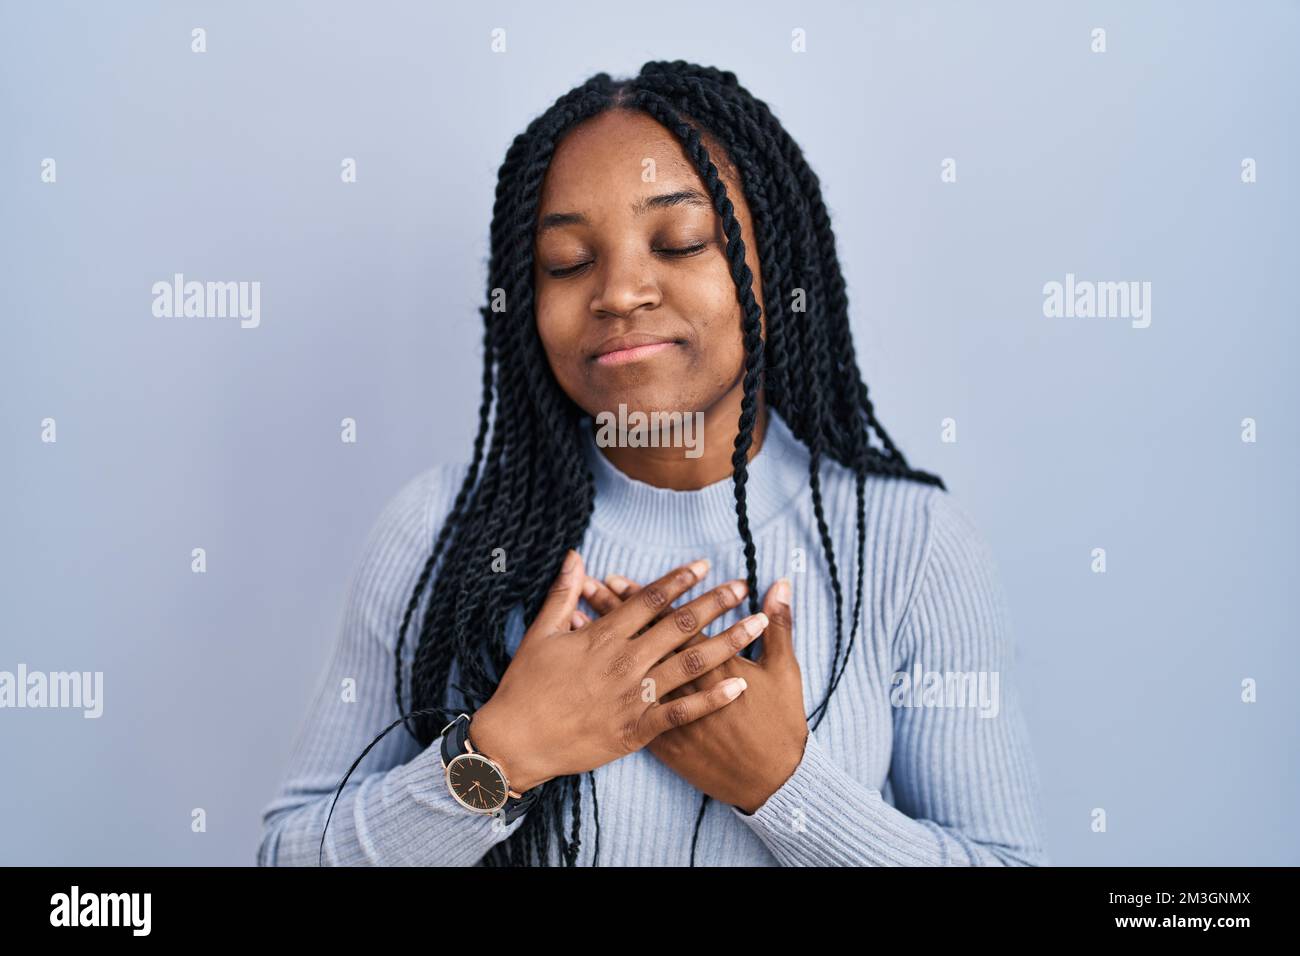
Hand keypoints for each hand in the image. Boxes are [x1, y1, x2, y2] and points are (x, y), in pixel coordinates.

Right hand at [466, 551, 768, 793]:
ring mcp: (633, 696)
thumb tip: (576, 556)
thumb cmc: (525, 686)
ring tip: (757, 625)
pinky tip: (741, 685)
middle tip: (742, 586)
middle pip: (678, 626)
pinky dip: (713, 698)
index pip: (648, 600)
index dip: (678, 580)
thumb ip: (563, 594)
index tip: (704, 566)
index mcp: (601, 637)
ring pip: (689, 664)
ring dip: (727, 642)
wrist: (515, 743)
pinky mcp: (637, 729)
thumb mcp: (540, 633)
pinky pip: (683, 712)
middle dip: (715, 603)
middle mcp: (623, 662)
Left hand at [583, 574, 808, 814]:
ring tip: (582, 617)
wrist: (769, 781)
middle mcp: (683, 681)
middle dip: (616, 610)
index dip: (643, 599)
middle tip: (593, 586)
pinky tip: (587, 668)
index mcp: (711, 660)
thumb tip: (781, 584)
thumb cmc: (780, 725)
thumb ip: (781, 626)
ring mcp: (668, 711)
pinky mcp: (660, 738)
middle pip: (642, 637)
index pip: (669, 620)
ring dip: (608, 644)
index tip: (618, 578)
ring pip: (629, 666)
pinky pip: (624, 704)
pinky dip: (603, 684)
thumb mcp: (785, 671)